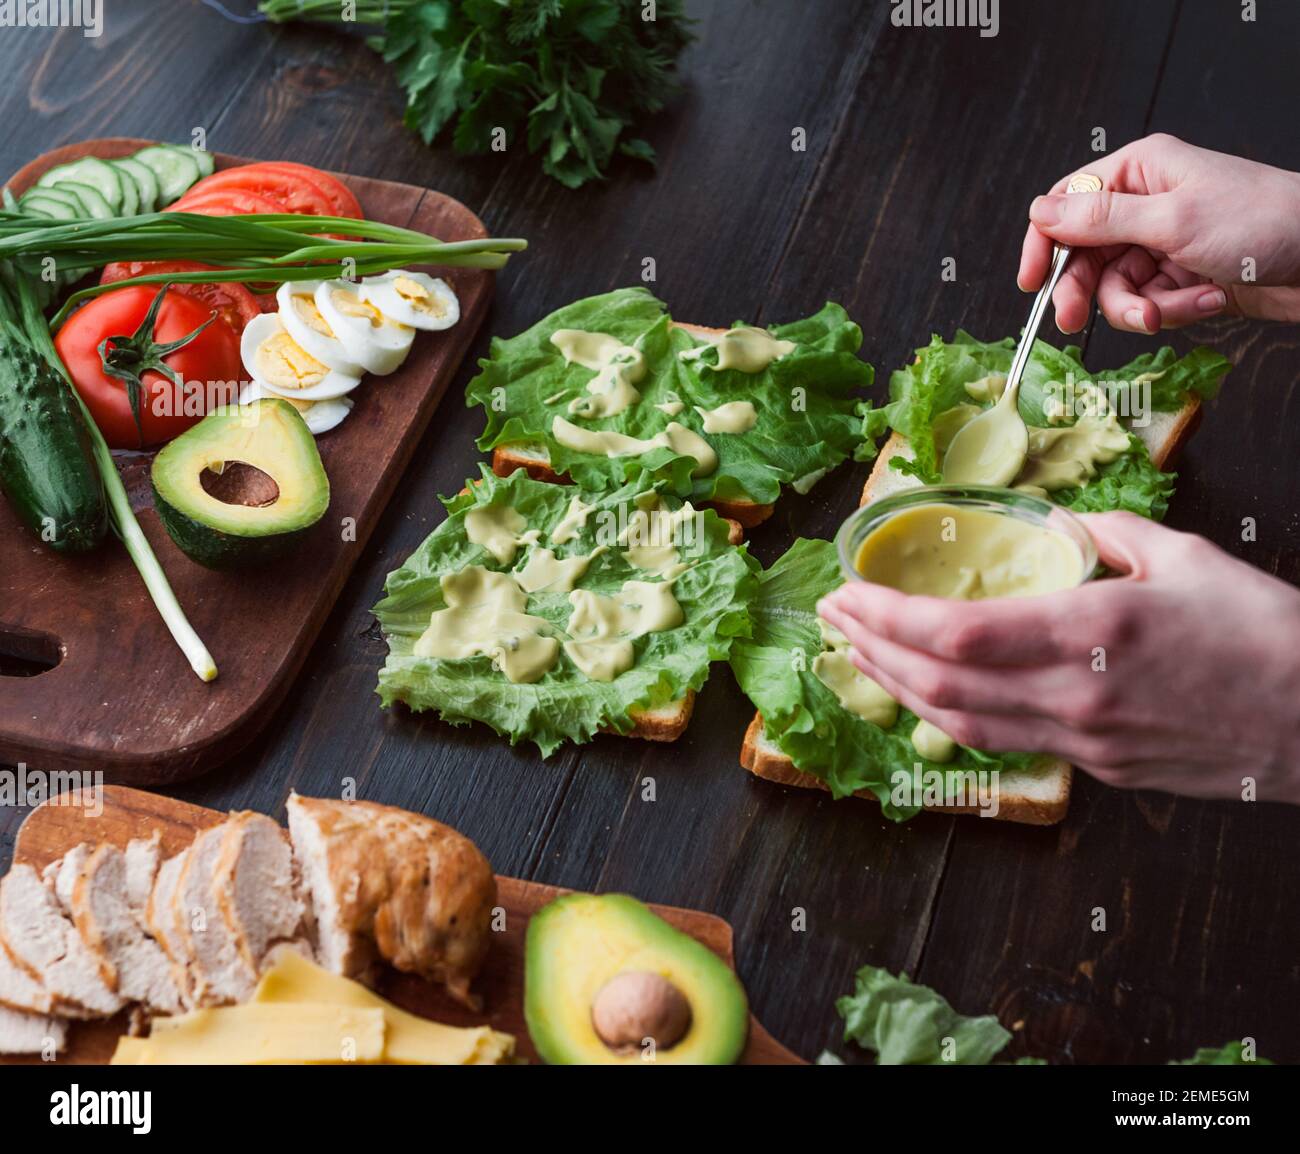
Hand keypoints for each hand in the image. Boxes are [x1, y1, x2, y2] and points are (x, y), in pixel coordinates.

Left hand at [818, 512, 1299, 803]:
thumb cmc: (1263, 631)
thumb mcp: (1183, 556)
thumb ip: (1105, 534)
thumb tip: (1052, 527)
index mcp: (1094, 630)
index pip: (959, 633)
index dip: (888, 616)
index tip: (847, 592)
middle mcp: (1075, 695)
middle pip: (940, 684)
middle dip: (871, 648)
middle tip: (831, 617)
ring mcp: (1083, 740)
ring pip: (960, 724)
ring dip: (897, 687)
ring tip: (858, 652)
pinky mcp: (1097, 767)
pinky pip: (1002, 742)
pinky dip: (948, 716)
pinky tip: (926, 692)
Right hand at [1018, 133, 1299, 332]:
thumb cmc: (1262, 222)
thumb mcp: (1171, 220)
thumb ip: (1099, 219)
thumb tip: (1040, 211)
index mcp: (1139, 172)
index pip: (1067, 204)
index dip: (1043, 244)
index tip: (1031, 283)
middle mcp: (1145, 204)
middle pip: (1084, 255)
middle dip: (1087, 291)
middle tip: (1074, 322)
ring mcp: (1162, 242)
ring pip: (1114, 288)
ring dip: (1140, 308)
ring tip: (1174, 309)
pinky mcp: (1180, 277)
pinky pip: (1149, 303)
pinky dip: (1173, 310)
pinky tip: (1207, 302)